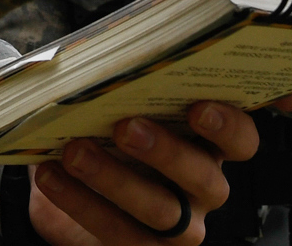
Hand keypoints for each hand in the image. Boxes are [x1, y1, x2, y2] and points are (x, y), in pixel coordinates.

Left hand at [30, 103, 256, 244]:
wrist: (67, 185)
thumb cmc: (102, 133)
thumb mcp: (114, 107)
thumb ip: (117, 89)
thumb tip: (91, 63)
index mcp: (207, 145)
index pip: (241, 140)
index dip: (228, 125)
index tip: (198, 107)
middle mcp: (202, 189)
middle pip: (203, 178)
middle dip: (165, 152)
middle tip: (125, 127)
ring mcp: (176, 226)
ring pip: (160, 212)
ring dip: (114, 180)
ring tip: (75, 152)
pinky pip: (117, 233)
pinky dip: (80, 202)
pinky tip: (50, 176)